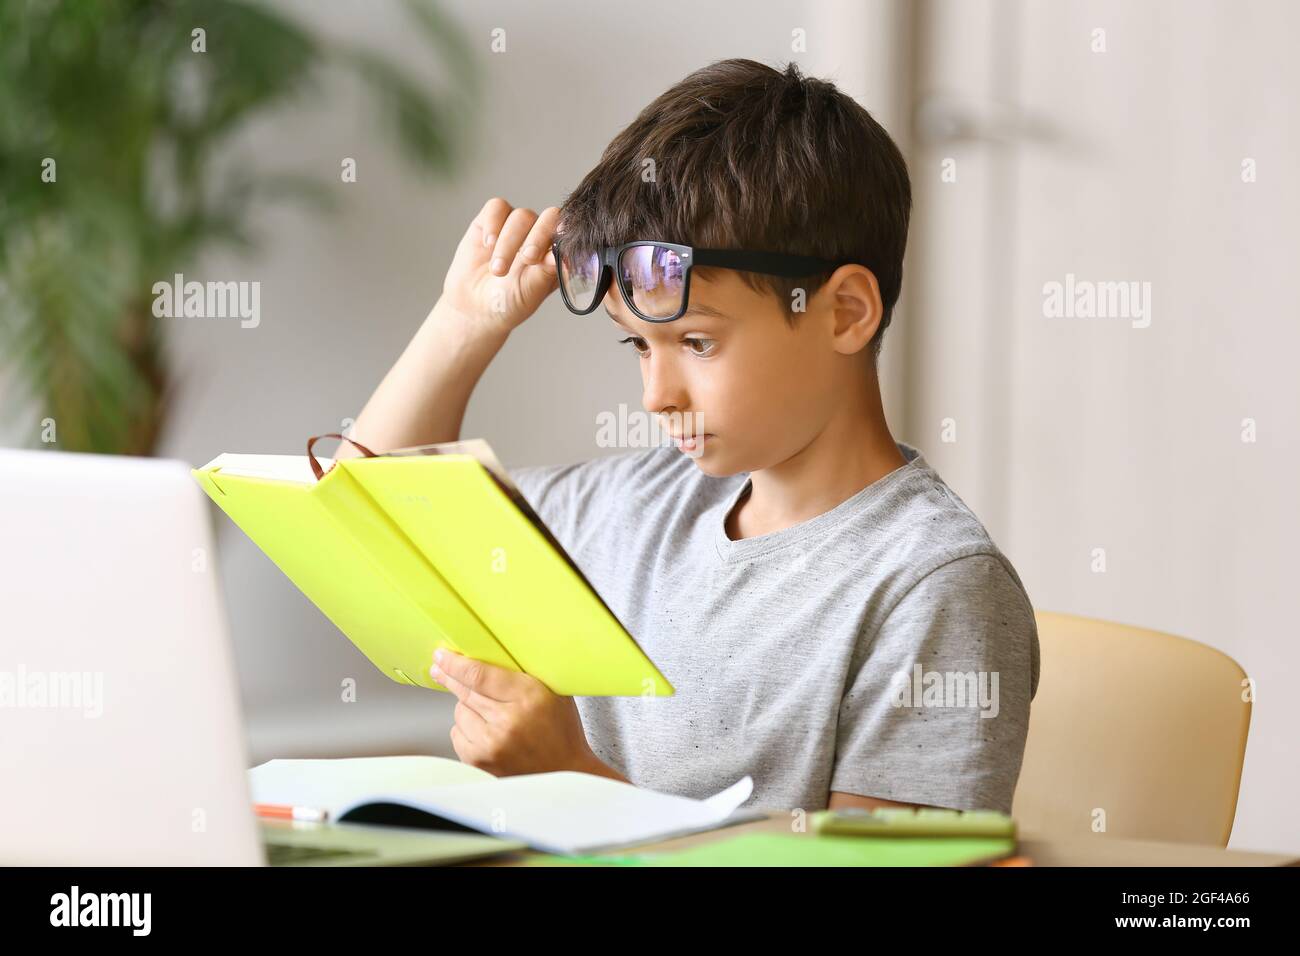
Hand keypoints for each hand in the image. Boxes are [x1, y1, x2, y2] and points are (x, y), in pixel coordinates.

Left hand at [431, 647, 595, 776]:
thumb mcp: (552, 691)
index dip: (455, 663)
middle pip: (464, 691)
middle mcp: (507, 721)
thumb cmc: (560, 730)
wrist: (564, 771)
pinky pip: (457, 734)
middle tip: (441, 668)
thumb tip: (484, 652)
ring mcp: (491, 744)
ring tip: (489, 712)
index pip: (478, 674)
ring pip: (459, 712)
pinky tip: (486, 730)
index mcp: (528, 696)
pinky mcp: (480, 761)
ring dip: (467, 707)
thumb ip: (521, 673)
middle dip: (451, 678)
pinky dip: (466, 729)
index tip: (442, 656)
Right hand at [438, 197, 560, 339]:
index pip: (566, 232)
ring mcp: (516, 226)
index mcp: (555, 252)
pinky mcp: (490, 220)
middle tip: (527, 259)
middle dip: (538, 238)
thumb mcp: (530, 292)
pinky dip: (493, 224)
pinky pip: (496, 207)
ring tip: (498, 270)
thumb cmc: (508, 302)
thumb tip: (565, 257)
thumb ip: (547, 271)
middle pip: (547, 219)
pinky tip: (488, 244)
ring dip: (509, 242)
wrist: (473, 308)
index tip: (557, 247)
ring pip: (521, 216)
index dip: (564, 234)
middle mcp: (539, 235)